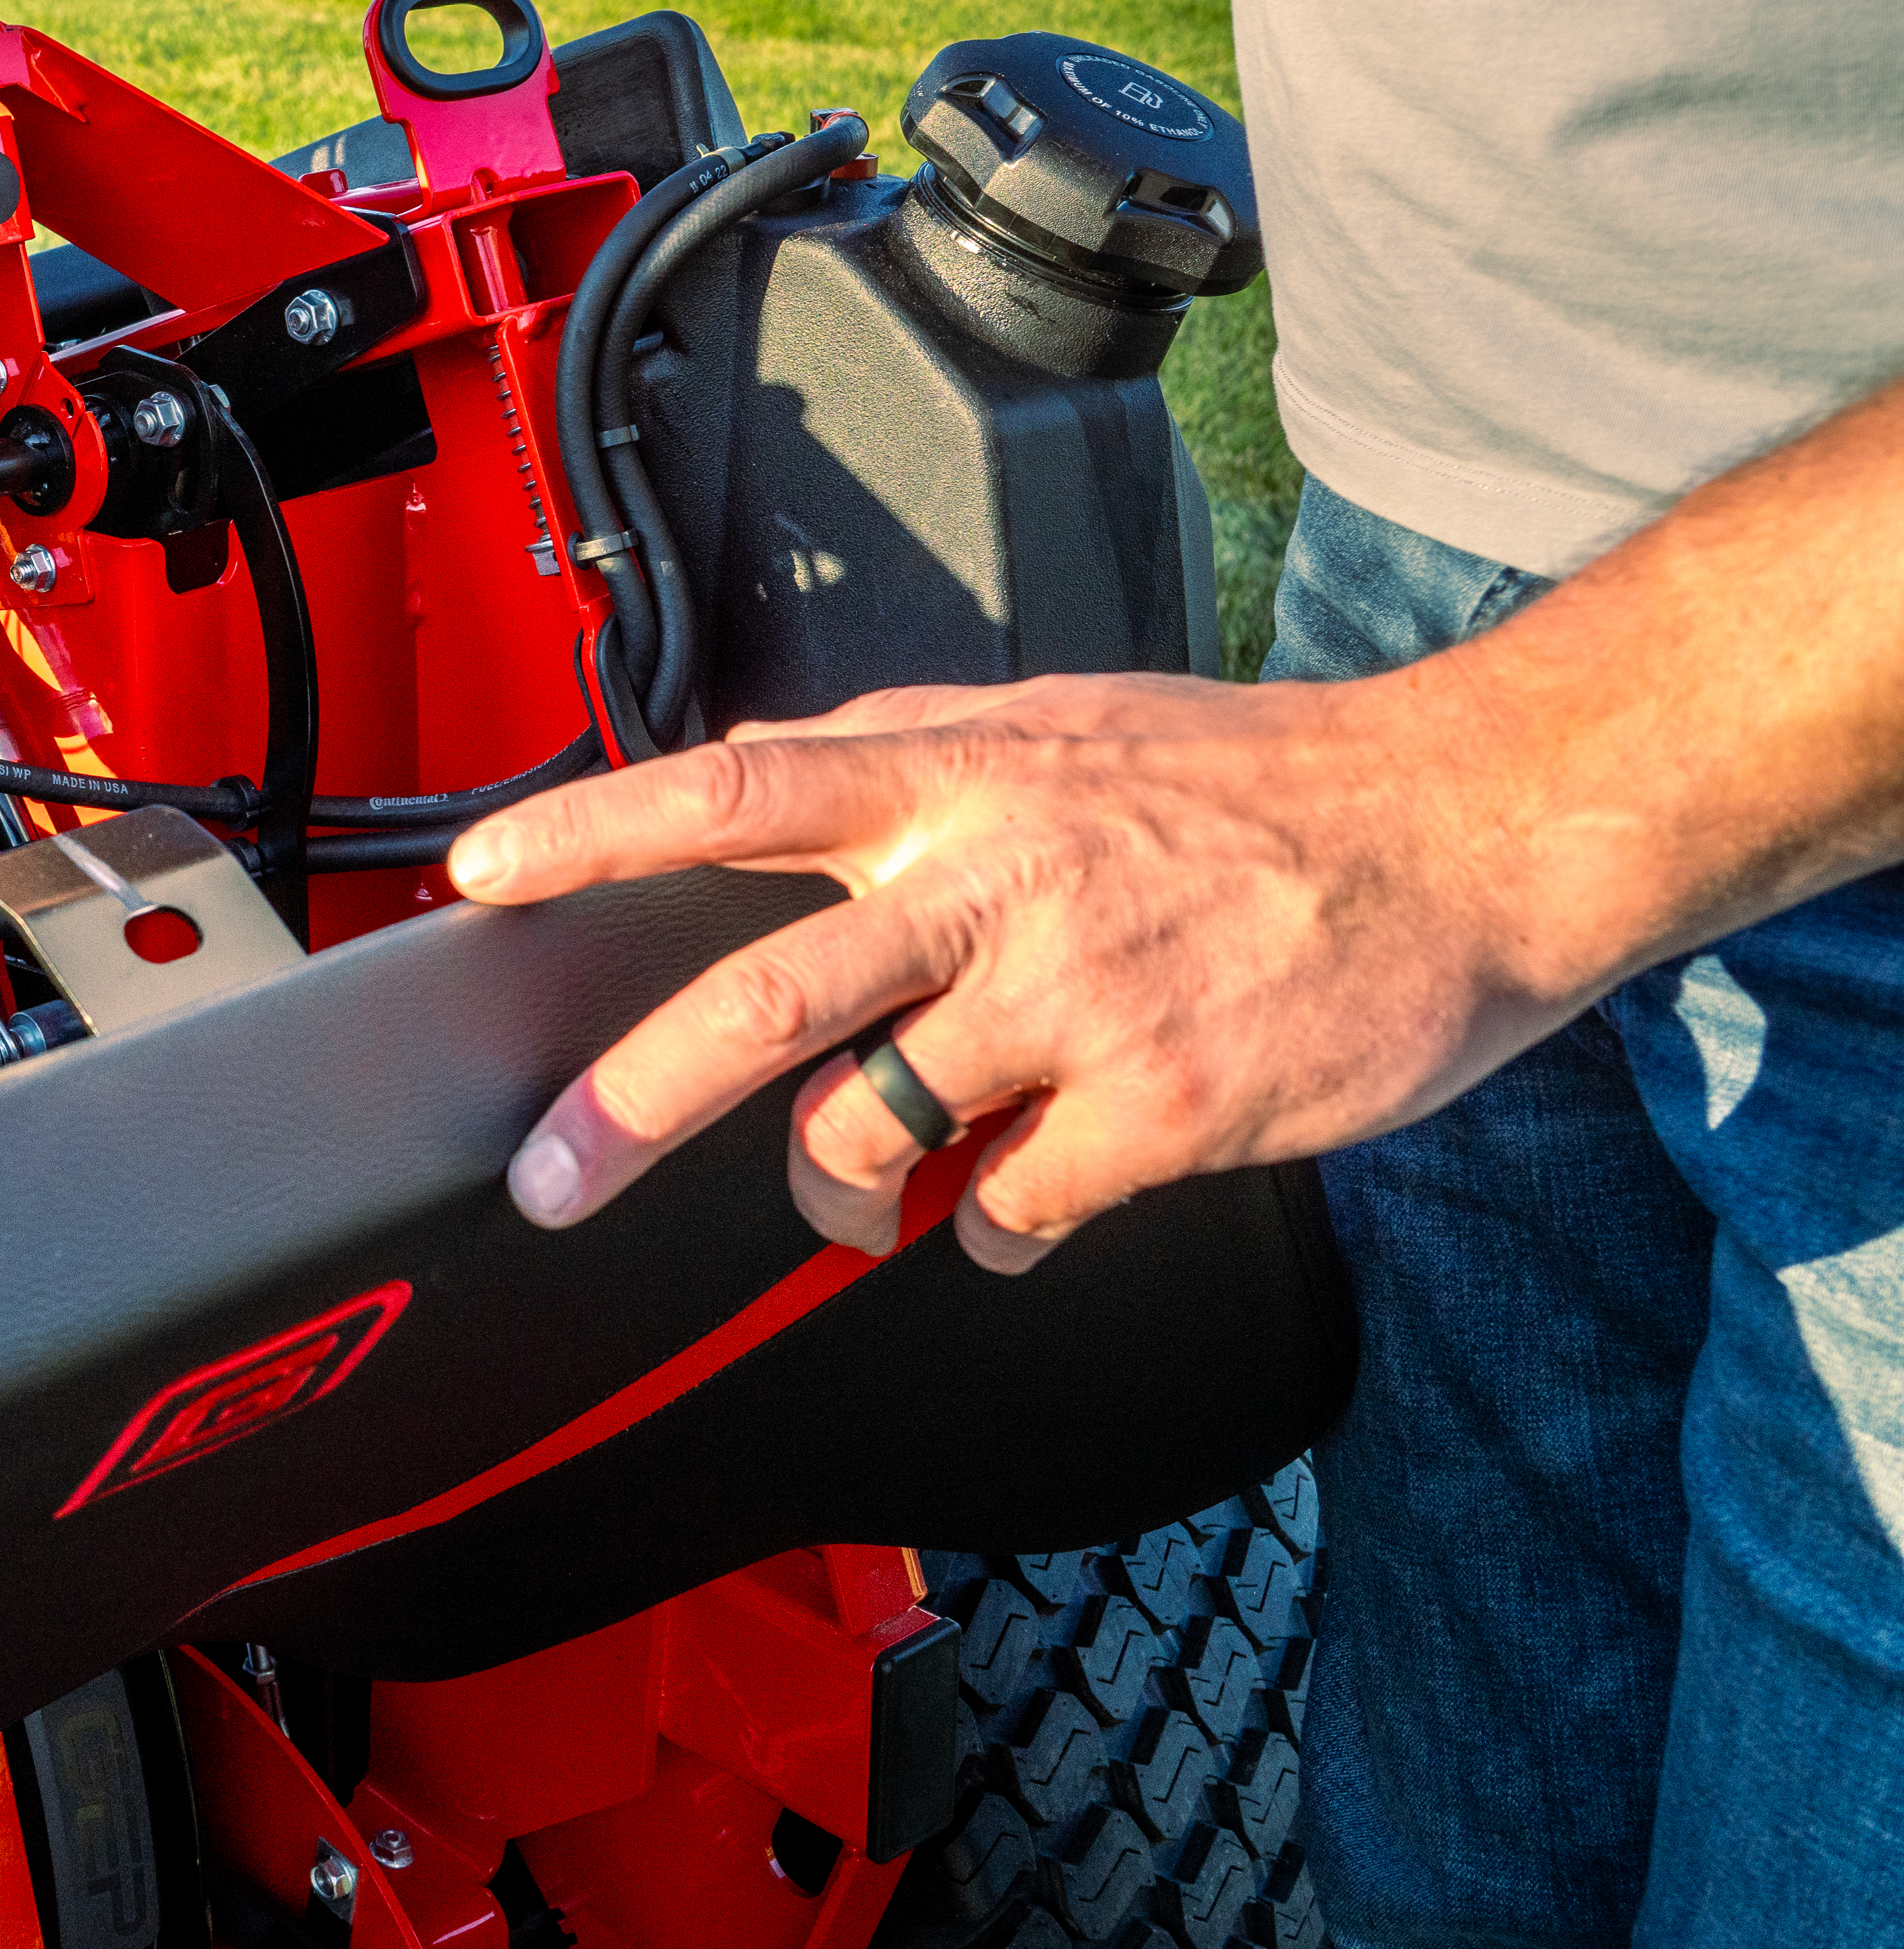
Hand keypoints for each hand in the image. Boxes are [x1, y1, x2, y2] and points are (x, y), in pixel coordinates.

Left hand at [436, 666, 1575, 1271]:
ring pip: (871, 1135)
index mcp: (959, 782)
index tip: (479, 879)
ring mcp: (1076, 1007)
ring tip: (864, 1196)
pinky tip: (1035, 1193)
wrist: (1469, 830)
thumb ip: (905, 754)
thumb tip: (752, 766)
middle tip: (548, 1180)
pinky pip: (1005, 1213)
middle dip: (629, 1108)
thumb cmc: (1261, 782)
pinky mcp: (1158, 1117)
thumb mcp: (1061, 722)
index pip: (727, 790)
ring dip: (840, 1193)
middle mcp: (996, 887)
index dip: (589, 834)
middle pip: (759, 1005)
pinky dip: (994, 1226)